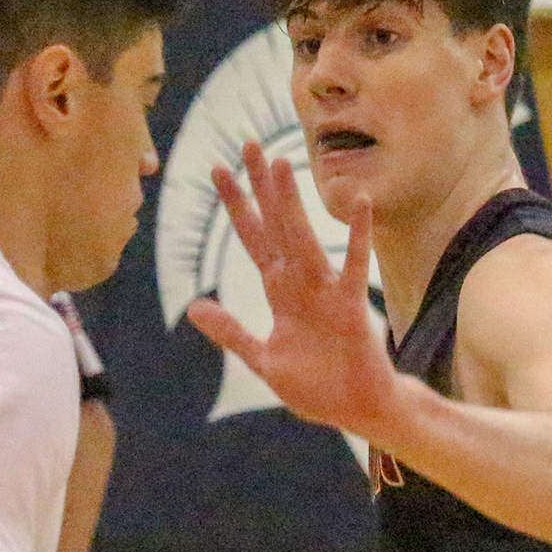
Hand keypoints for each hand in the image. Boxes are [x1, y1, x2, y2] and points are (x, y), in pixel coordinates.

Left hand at [186, 142, 401, 441]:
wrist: (357, 409)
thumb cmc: (316, 386)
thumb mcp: (263, 360)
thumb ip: (231, 332)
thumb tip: (193, 306)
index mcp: (279, 292)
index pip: (253, 238)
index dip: (235, 204)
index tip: (219, 169)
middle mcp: (300, 282)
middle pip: (274, 225)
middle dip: (260, 186)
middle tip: (248, 142)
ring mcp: (325, 290)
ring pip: (302, 238)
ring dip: (291, 203)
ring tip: (281, 163)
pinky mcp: (350, 306)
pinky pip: (353, 265)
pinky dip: (356, 235)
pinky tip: (357, 201)